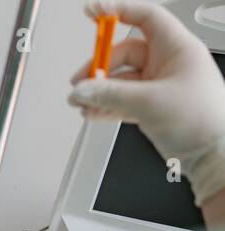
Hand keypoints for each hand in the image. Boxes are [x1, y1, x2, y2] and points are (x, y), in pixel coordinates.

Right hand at [68, 1, 224, 206]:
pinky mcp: (152, 106)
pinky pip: (122, 99)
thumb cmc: (202, 121)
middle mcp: (168, 63)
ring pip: (121, 80)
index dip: (118, 11)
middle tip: (81, 82)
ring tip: (81, 102)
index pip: (145, 17)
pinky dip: (106, 106)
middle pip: (125, 53)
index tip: (93, 12)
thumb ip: (110, 95)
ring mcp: (159, 85)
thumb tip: (81, 89)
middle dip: (100, 67)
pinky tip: (92, 113)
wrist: (213, 154)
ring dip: (99, 91)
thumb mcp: (150, 102)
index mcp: (177, 48)